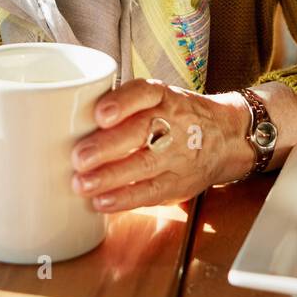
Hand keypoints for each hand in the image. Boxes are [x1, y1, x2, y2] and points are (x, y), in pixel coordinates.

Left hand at [70, 79, 253, 212]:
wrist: (226, 136)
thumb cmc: (179, 115)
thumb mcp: (160, 97)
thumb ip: (124, 104)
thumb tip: (70, 115)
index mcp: (165, 96)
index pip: (145, 94)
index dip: (122, 103)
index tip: (100, 114)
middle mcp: (173, 122)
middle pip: (142, 132)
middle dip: (109, 146)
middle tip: (79, 157)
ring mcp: (178, 154)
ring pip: (144, 165)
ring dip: (111, 177)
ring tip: (82, 184)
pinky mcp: (178, 182)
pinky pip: (151, 191)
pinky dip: (125, 199)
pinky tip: (102, 202)